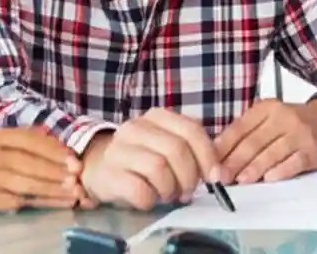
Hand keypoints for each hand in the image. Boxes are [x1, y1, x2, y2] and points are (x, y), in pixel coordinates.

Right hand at [0, 128, 83, 211]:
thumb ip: (18, 140)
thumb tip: (48, 134)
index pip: (27, 141)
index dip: (51, 150)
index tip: (72, 158)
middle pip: (27, 163)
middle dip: (55, 171)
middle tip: (78, 177)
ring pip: (22, 183)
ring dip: (49, 189)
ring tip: (72, 194)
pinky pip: (9, 202)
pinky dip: (30, 203)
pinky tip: (47, 205)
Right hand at [80, 109, 220, 210]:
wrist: (99, 167)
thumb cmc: (142, 159)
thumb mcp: (167, 145)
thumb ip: (192, 149)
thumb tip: (217, 172)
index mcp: (157, 116)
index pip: (192, 130)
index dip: (208, 156)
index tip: (214, 177)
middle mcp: (136, 127)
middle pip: (176, 149)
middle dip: (189, 176)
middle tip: (188, 191)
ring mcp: (119, 149)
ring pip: (159, 168)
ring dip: (170, 189)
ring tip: (167, 194)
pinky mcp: (109, 174)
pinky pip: (139, 190)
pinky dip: (151, 200)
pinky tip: (149, 199)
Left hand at [215, 98, 316, 184]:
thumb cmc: (294, 123)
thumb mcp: (269, 118)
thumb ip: (246, 133)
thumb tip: (218, 155)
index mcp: (267, 108)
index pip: (240, 128)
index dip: (224, 147)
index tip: (211, 163)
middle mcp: (283, 117)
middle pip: (253, 142)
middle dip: (234, 162)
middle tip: (221, 177)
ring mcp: (299, 133)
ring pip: (272, 152)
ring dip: (254, 168)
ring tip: (240, 180)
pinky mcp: (312, 149)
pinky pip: (294, 161)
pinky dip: (281, 170)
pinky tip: (269, 178)